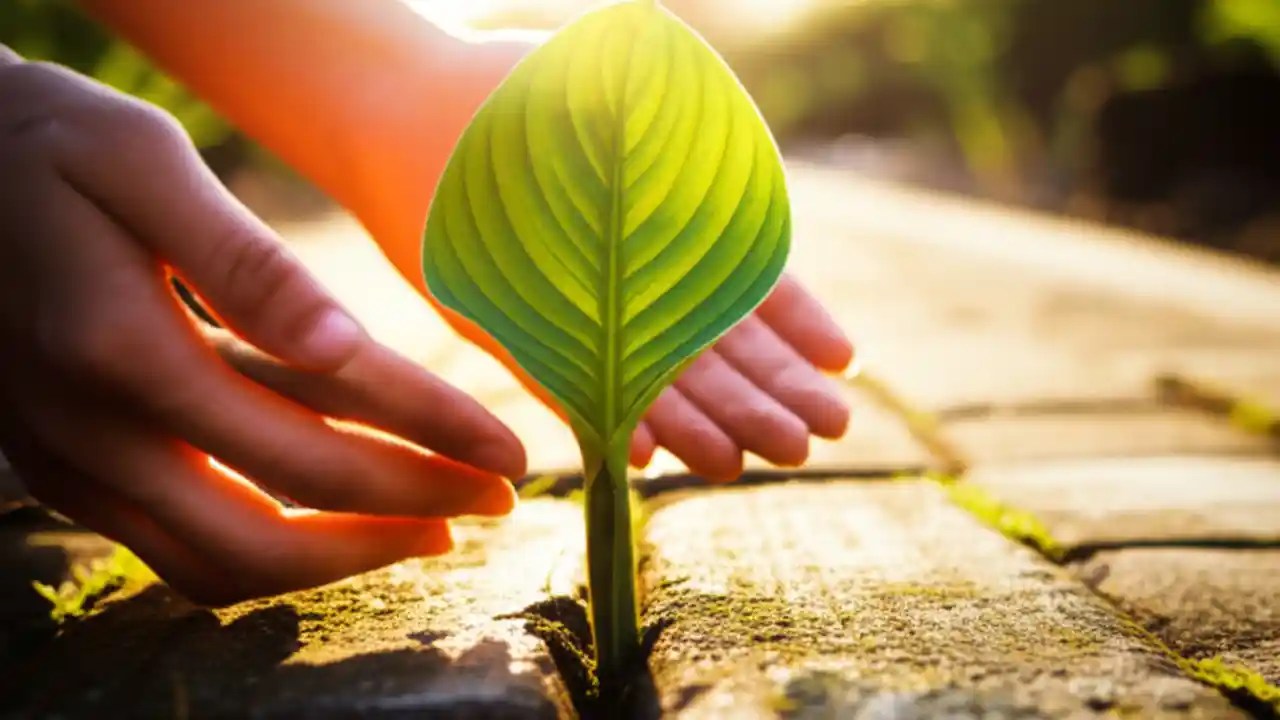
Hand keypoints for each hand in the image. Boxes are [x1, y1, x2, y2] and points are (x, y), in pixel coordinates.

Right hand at [0, 49, 524, 603]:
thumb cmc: (48, 146)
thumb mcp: (141, 161)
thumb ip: (242, 262)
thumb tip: (344, 348)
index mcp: (124, 347)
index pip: (319, 422)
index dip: (430, 440)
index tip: (512, 453)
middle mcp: (94, 429)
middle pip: (280, 522)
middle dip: (406, 514)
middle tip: (497, 500)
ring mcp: (71, 464)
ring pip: (224, 563)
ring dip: (340, 558)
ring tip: (430, 527)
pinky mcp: (64, 472)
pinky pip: (178, 553)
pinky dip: (271, 553)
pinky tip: (333, 521)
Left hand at [359, 31, 856, 480]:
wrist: (420, 105)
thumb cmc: (532, 98)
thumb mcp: (631, 126)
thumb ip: (690, 175)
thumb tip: (741, 230)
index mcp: (675, 229)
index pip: (752, 285)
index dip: (799, 325)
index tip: (842, 364)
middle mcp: (640, 277)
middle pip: (719, 343)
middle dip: (772, 389)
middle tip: (829, 432)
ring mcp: (586, 311)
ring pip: (660, 373)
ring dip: (711, 418)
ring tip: (765, 457)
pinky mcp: (523, 335)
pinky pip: (575, 384)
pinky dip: (611, 417)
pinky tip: (646, 457)